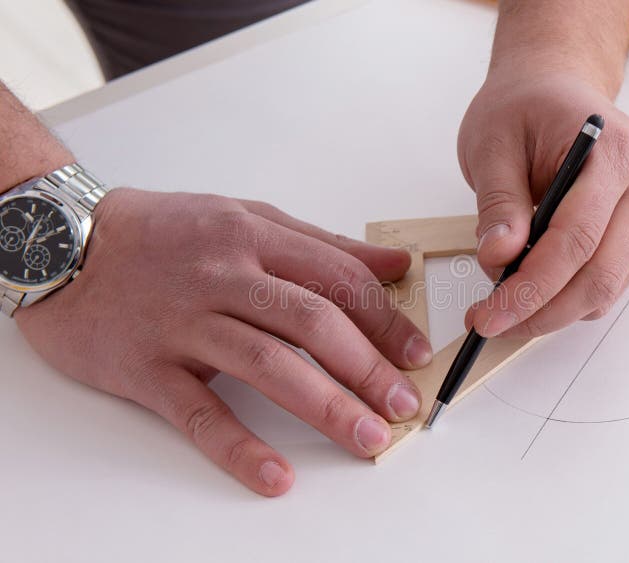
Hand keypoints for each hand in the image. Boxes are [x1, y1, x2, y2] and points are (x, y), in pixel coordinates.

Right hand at [14, 188, 431, 495]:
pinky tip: (275, 476)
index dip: (385, 319)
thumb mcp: (245, 218)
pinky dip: (238, 447)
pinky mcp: (146, 367)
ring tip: (366, 437)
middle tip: (402, 404)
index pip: (337, 278)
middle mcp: (223, 276)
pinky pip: (198, 412)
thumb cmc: (163, 233)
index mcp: (253, 237)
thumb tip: (391, 265)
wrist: (64, 245)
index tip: (415, 354)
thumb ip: (321, 243)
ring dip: (325, 406)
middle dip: (367, 367)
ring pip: (266, 364)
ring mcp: (184, 322)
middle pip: (311, 322)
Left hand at [457, 71, 628, 337]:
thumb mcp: (491, 144)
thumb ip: (498, 204)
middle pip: (599, 274)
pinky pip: (609, 281)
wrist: (554, 87)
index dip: (531, 287)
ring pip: (607, 287)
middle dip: (541, 312)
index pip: (576, 238)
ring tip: (503, 310)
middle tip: (490, 325)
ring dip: (554, 312)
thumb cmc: (522, 107)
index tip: (488, 315)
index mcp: (612, 153)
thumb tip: (498, 258)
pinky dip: (569, 299)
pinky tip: (531, 294)